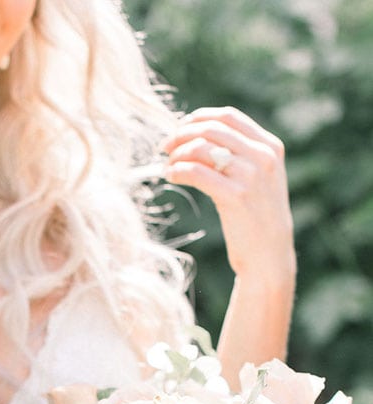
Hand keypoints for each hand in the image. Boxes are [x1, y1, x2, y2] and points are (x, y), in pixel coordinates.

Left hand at [163, 106, 295, 282]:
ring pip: (202, 148)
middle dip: (182, 134)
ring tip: (166, 166)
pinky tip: (170, 177)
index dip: (199, 118)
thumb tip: (200, 139)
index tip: (180, 127)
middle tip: (164, 147)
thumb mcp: (259, 180)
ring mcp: (250, 175)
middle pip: (212, 129)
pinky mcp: (235, 196)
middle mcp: (262, 156)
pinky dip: (178, 171)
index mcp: (269, 147)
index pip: (228, 116)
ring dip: (177, 154)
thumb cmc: (257, 219)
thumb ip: (241, 157)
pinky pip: (197, 172)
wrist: (269, 256)